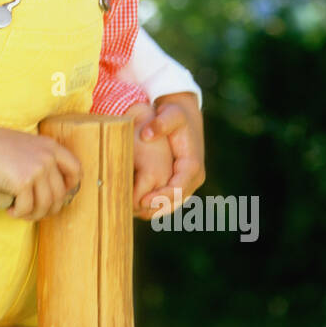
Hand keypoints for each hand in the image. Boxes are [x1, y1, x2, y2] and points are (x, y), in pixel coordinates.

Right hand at [0, 125, 81, 221]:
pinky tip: (10, 210)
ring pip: (46, 205)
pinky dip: (19, 213)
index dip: (70, 188)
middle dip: (47, 209)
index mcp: (51, 146)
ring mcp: (37, 168)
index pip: (76, 170)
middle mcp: (47, 156)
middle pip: (60, 194)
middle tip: (32, 211)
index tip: (57, 196)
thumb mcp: (26, 148)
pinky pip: (28, 208)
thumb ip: (41, 162)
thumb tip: (53, 196)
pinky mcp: (24, 181)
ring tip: (19, 211)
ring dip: (33, 214)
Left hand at [133, 92, 204, 219]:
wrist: (183, 116)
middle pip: (175, 201)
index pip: (178, 188)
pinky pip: (169, 200)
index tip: (142, 200)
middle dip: (155, 208)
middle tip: (132, 211)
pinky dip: (155, 206)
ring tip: (132, 213)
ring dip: (154, 211)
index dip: (161, 197)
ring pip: (172, 204)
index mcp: (192, 165)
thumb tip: (147, 134)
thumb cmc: (176, 115)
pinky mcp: (180, 183)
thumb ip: (161, 123)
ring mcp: (188, 182)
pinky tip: (136, 208)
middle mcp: (193, 178)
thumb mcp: (171, 113)